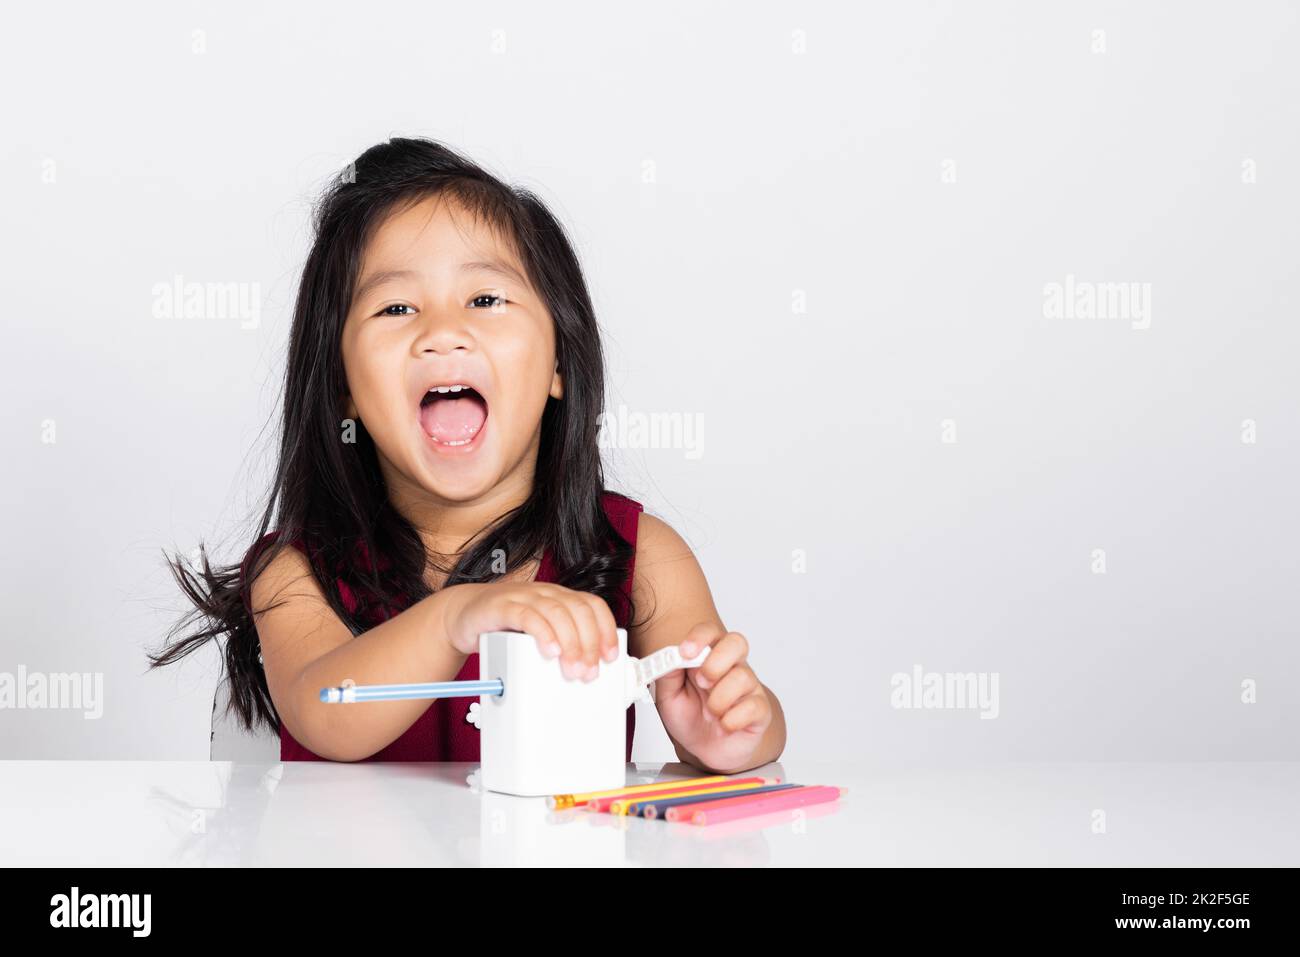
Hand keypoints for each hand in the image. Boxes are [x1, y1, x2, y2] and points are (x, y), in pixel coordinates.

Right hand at [438, 582, 619, 680]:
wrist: (464, 614)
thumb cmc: (505, 628)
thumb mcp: (539, 636)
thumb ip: (560, 648)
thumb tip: (586, 675)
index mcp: (560, 598)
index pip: (593, 606)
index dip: (606, 630)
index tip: (610, 657)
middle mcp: (546, 593)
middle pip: (579, 611)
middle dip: (589, 644)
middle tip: (588, 672)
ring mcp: (524, 597)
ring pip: (557, 612)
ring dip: (570, 643)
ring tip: (572, 668)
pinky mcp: (502, 606)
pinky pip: (527, 616)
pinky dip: (542, 633)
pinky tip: (549, 651)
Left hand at [652, 622, 772, 771]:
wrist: (706, 750)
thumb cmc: (690, 717)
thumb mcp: (669, 697)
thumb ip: (667, 675)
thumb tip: (669, 658)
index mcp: (709, 657)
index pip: (711, 632)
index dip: (699, 637)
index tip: (685, 652)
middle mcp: (732, 667)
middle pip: (737, 642)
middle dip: (716, 661)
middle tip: (701, 682)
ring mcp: (749, 687)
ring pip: (743, 677)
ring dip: (719, 698)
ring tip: (710, 712)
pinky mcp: (760, 710)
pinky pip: (754, 706)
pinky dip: (733, 719)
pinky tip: (724, 725)